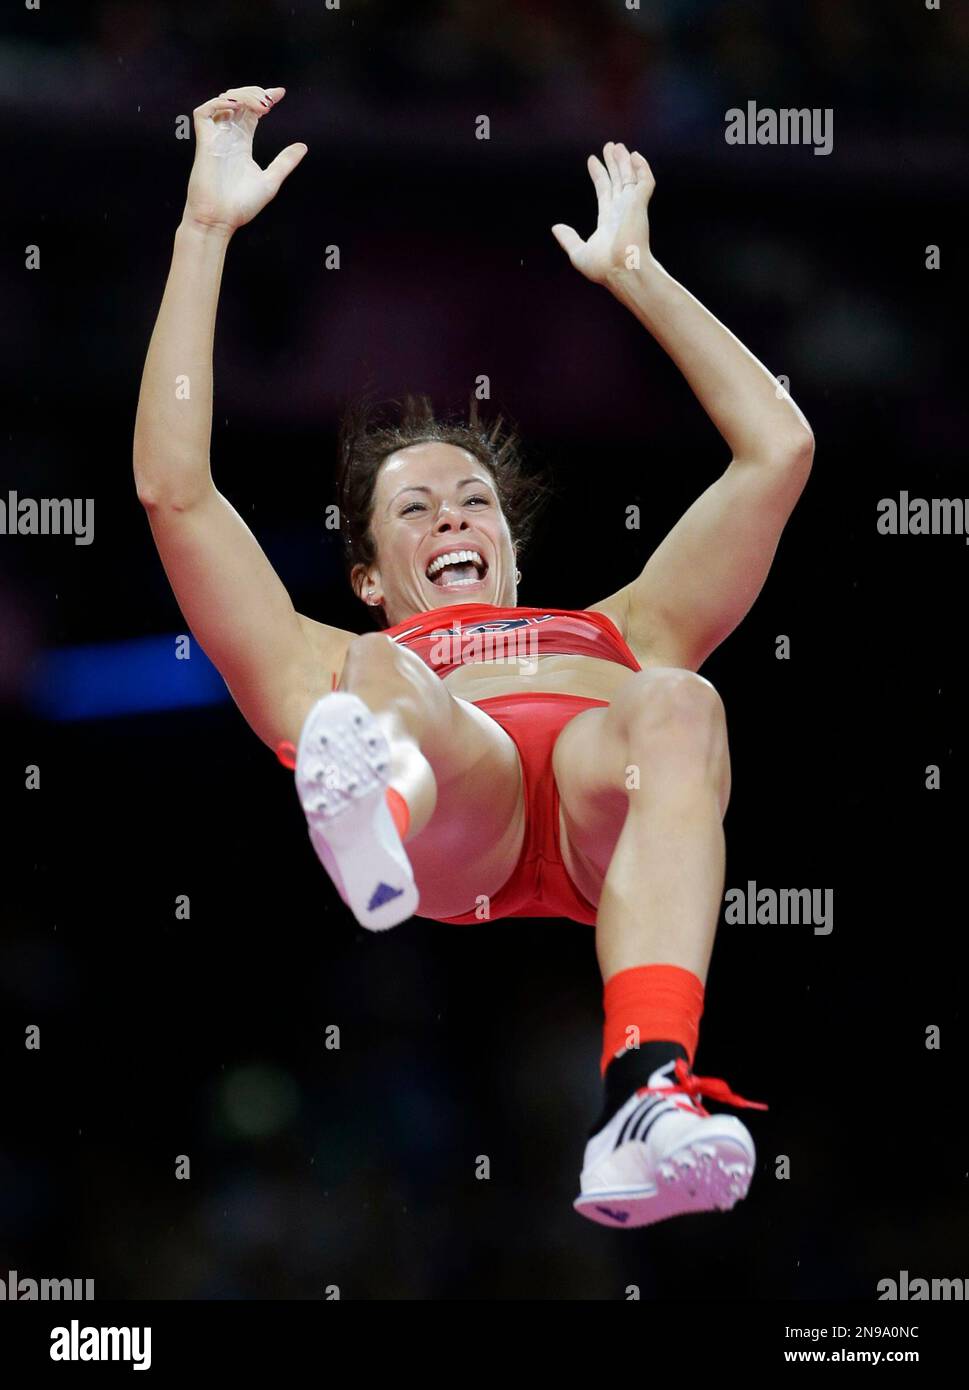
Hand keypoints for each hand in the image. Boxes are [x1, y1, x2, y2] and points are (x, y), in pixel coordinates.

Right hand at [182, 85, 306, 233]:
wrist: (221, 220)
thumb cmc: (242, 205)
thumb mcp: (271, 180)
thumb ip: (285, 162)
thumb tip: (303, 146)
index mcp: (242, 143)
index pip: (252, 113)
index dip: (264, 98)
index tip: (280, 93)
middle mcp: (228, 136)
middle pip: (239, 101)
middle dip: (254, 94)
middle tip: (270, 101)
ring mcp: (215, 137)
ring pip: (223, 101)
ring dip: (242, 96)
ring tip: (260, 106)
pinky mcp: (203, 141)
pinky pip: (204, 112)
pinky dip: (219, 103)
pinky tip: (236, 107)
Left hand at [551, 141, 654, 283]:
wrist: (621, 270)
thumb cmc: (603, 267)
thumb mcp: (578, 252)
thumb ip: (568, 238)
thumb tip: (555, 228)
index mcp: (608, 220)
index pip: (604, 191)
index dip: (599, 175)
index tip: (592, 160)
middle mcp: (621, 211)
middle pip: (617, 181)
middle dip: (613, 163)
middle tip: (609, 146)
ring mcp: (632, 206)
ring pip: (630, 177)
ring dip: (625, 161)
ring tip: (617, 146)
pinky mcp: (640, 204)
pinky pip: (645, 181)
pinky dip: (642, 168)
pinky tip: (634, 156)